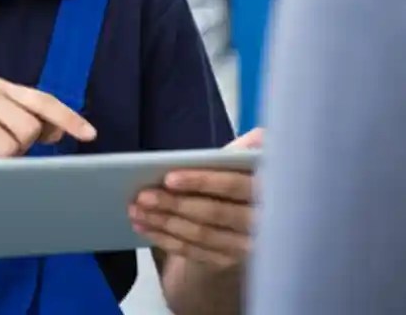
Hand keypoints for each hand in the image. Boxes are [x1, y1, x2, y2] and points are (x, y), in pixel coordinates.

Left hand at [129, 128, 262, 269]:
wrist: (261, 210)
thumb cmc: (254, 174)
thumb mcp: (258, 156)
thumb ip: (249, 148)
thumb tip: (238, 146)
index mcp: (269, 190)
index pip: (234, 185)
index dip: (202, 181)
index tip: (169, 178)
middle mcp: (261, 223)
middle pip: (213, 214)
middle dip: (174, 204)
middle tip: (141, 196)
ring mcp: (246, 246)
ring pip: (201, 236)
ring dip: (164, 224)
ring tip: (135, 211)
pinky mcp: (230, 260)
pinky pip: (195, 252)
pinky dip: (167, 240)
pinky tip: (146, 228)